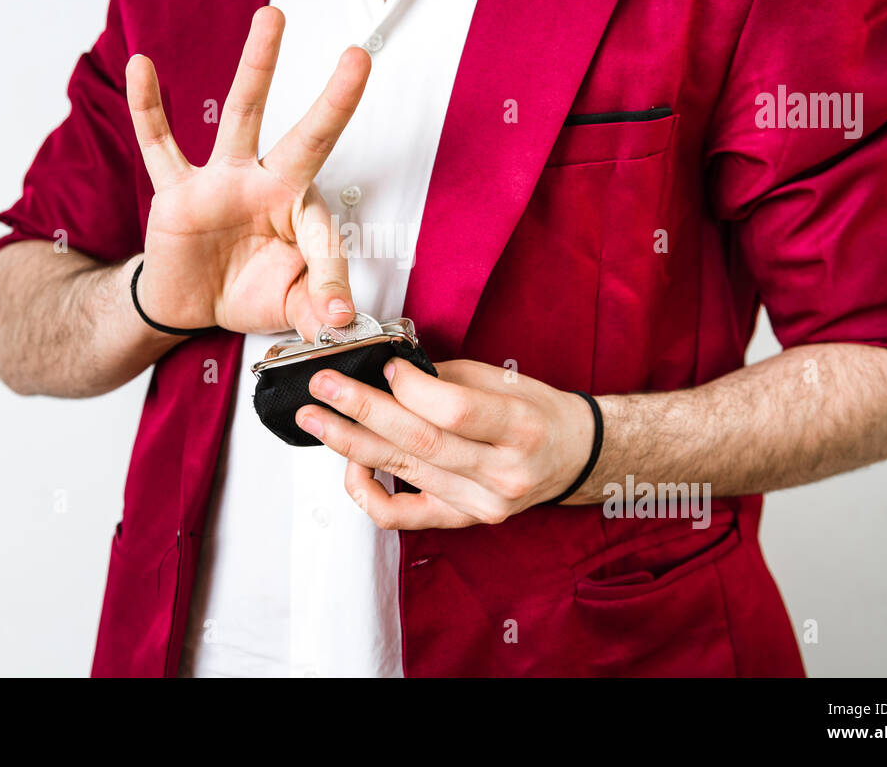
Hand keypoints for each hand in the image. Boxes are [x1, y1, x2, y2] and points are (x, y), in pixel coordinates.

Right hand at [126, 6, 371, 338]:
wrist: (190, 303)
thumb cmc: (249, 290)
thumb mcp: (289, 305)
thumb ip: (316, 307)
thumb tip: (340, 323)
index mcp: (300, 211)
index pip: (325, 234)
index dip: (330, 279)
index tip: (335, 316)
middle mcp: (266, 184)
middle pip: (307, 136)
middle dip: (334, 100)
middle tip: (359, 57)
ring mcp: (221, 181)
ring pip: (242, 116)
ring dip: (258, 67)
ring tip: (273, 17)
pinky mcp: (176, 192)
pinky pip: (160, 145)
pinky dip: (148, 108)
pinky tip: (142, 67)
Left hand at [295, 358, 596, 528]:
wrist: (570, 455)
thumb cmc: (534, 412)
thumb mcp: (502, 381)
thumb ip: (445, 379)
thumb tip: (384, 372)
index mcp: (519, 428)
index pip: (454, 411)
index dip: (410, 387)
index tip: (384, 366)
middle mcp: (501, 472)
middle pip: (418, 441)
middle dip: (361, 410)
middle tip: (322, 387)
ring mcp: (480, 503)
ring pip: (402, 472)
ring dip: (349, 442)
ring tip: (315, 418)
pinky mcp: (460, 521)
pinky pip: (399, 515)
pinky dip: (366, 490)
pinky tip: (350, 464)